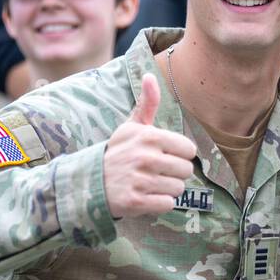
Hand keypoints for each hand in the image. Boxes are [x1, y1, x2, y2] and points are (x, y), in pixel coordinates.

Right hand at [104, 73, 197, 218]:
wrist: (90, 181)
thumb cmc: (118, 152)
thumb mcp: (131, 126)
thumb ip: (147, 103)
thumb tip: (149, 75)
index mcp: (149, 136)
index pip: (189, 149)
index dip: (180, 154)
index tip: (165, 155)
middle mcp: (145, 157)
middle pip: (186, 171)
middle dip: (174, 174)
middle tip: (156, 172)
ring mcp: (140, 180)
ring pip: (178, 188)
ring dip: (167, 189)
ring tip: (150, 184)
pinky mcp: (135, 202)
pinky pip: (167, 205)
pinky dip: (160, 203)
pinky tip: (146, 196)